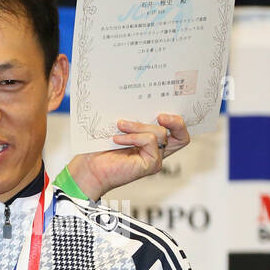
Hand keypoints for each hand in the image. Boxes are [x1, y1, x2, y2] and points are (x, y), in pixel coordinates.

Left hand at [65, 113, 189, 198]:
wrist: (88, 168)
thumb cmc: (100, 149)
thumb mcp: (121, 127)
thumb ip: (136, 118)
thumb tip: (142, 101)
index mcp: (152, 140)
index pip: (176, 129)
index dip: (177, 118)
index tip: (167, 104)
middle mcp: (157, 150)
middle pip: (181, 135)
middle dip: (175, 121)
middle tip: (160, 114)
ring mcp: (155, 158)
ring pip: (160, 133)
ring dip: (139, 126)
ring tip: (120, 125)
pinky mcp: (151, 164)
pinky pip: (150, 141)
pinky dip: (134, 137)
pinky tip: (117, 139)